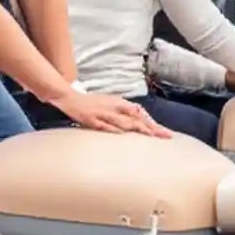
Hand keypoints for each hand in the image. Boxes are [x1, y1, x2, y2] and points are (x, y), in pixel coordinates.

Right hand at [52, 91, 172, 137]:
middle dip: (151, 127)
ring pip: (123, 122)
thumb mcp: (109, 103)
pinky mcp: (92, 120)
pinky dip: (114, 129)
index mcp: (118, 102)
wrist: (70, 98)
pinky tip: (123, 134)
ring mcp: (103, 114)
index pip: (139, 112)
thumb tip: (137, 119)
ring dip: (137, 128)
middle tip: (165, 136)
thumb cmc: (91, 103)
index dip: (152, 122)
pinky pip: (105, 125)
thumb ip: (122, 112)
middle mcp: (114, 107)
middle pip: (136, 117)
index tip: (163, 132)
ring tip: (151, 136)